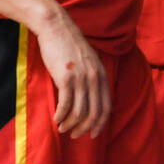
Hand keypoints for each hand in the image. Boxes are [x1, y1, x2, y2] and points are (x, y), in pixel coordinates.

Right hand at [35, 7, 110, 138]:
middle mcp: (95, 78)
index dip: (101, 123)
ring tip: (63, 129)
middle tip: (75, 135)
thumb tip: (88, 98)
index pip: (107, 106)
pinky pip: (66, 104)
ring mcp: (81, 78)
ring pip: (80, 111)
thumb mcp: (87, 62)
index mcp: (102, 74)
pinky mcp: (66, 77)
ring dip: (71, 124)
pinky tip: (56, 120)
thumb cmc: (69, 46)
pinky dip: (61, 116)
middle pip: (95, 112)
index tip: (93, 134)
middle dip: (86, 128)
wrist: (57, 28)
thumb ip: (91, 77)